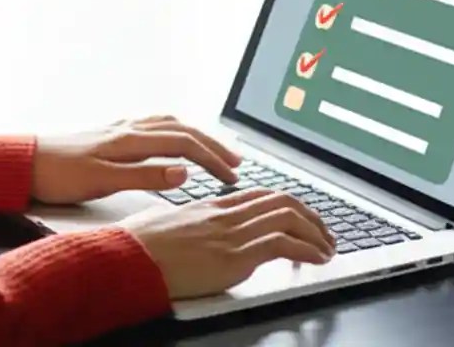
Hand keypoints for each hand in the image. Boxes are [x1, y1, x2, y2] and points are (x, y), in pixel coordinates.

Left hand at [30, 115, 242, 204]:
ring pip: (168, 124)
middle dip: (212, 145)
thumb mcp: (102, 182)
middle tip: (237, 163)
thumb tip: (185, 173)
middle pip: (182, 130)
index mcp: (131, 140)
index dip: (212, 159)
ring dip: (194, 135)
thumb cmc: (58, 176)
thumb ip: (145, 177)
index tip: (233, 176)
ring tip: (211, 149)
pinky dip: (172, 131)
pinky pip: (152, 125)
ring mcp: (118, 128)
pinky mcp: (108, 133)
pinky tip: (169, 140)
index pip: (185, 144)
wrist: (22, 163)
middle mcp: (128, 128)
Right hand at [120, 188, 336, 299]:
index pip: (258, 195)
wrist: (125, 257)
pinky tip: (317, 259)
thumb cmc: (135, 246)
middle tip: (324, 232)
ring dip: (316, 233)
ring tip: (328, 247)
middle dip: (310, 216)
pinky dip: (307, 249)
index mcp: (209, 207)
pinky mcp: (234, 256)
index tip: (300, 215)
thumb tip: (192, 233)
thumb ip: (186, 224)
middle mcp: (224, 215)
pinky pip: (282, 243)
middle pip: (280, 201)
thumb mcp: (164, 224)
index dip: (285, 203)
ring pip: (288, 217)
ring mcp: (230, 233)